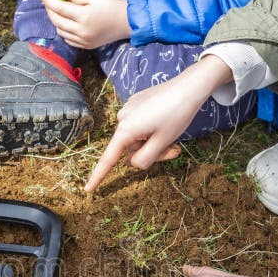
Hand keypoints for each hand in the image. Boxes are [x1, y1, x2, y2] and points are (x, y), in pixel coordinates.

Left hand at [40, 0, 130, 48]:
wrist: (127, 23)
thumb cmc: (112, 6)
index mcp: (84, 17)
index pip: (59, 8)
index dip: (48, 0)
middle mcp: (81, 32)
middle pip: (57, 22)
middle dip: (49, 10)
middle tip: (47, 1)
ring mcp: (83, 41)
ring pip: (60, 32)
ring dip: (56, 21)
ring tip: (58, 11)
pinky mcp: (86, 46)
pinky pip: (68, 39)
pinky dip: (64, 31)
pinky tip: (67, 22)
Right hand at [84, 55, 232, 191]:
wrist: (189, 86)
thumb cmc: (177, 115)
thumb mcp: (162, 142)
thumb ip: (145, 159)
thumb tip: (134, 163)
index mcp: (126, 130)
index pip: (109, 159)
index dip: (98, 176)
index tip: (87, 190)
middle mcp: (122, 119)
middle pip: (131, 149)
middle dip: (150, 152)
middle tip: (173, 149)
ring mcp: (129, 109)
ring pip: (137, 138)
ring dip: (153, 141)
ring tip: (172, 133)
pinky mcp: (136, 103)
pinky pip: (140, 124)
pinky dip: (152, 128)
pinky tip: (166, 118)